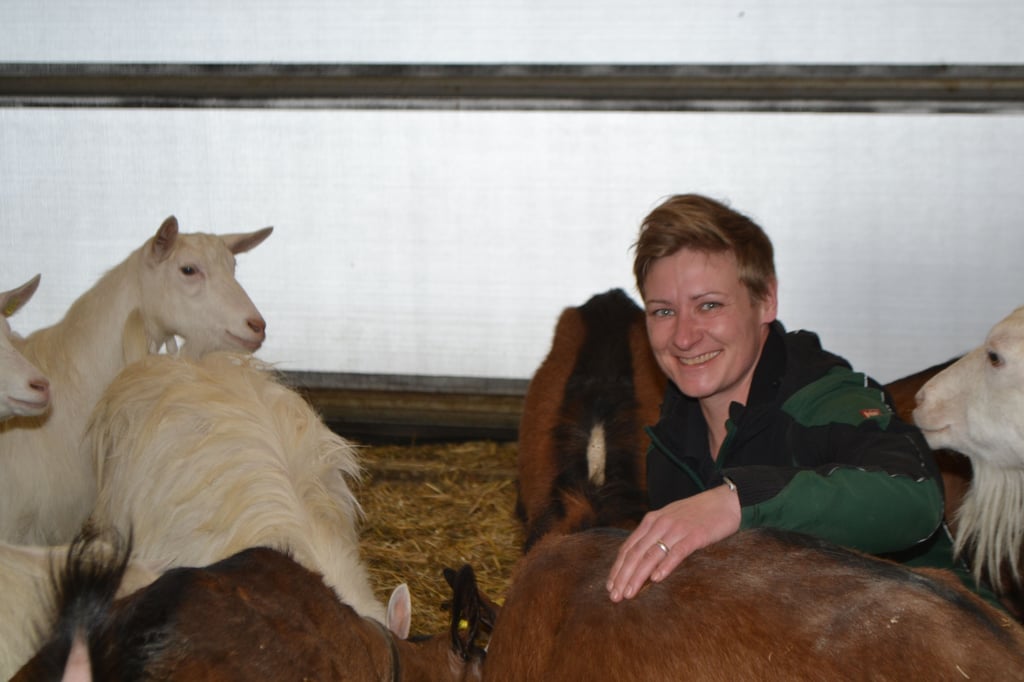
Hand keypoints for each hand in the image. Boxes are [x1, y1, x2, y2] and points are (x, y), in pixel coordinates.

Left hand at [606, 483, 740, 601]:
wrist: (724, 501)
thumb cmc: (697, 515)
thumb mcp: (670, 522)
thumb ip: (656, 538)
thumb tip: (643, 566)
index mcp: (651, 521)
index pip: (628, 548)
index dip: (618, 568)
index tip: (610, 586)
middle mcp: (660, 524)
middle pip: (635, 553)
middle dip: (623, 576)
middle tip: (615, 596)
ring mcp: (676, 529)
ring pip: (651, 555)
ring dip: (638, 576)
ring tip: (629, 593)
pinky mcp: (694, 535)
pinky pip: (676, 552)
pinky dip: (665, 566)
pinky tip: (657, 579)